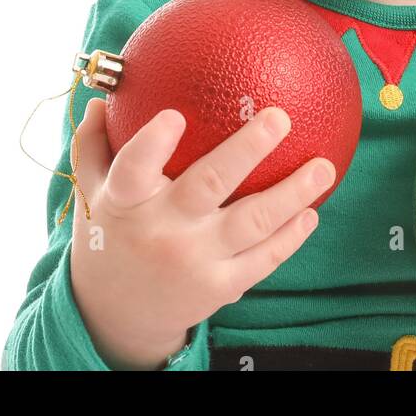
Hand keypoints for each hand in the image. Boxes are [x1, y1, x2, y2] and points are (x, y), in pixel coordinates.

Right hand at [68, 99, 333, 369]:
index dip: (154, 144)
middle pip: (209, 186)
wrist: (116, 316)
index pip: (134, 170)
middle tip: (281, 117)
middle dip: (247, 150)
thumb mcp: (91, 192)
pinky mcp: (219, 287)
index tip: (176, 115)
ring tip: (324, 166)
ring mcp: (195, 261)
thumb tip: (100, 99)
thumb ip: (94, 145)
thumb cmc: (109, 235)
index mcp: (126, 202)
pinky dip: (290, 237)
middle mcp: (163, 231)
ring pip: (251, 223)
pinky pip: (262, 259)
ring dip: (292, 194)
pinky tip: (312, 212)